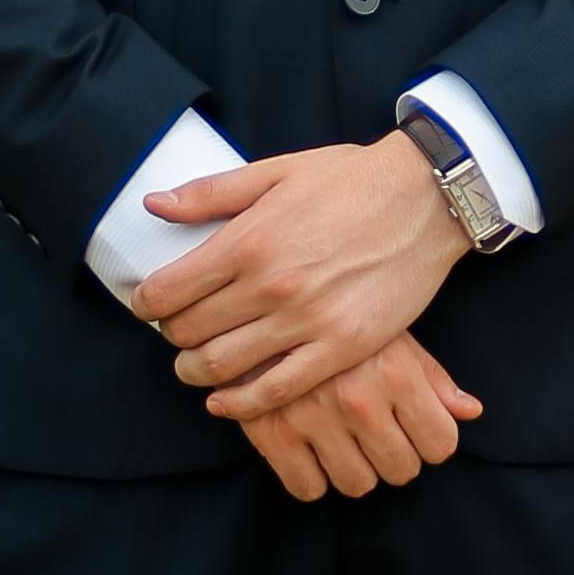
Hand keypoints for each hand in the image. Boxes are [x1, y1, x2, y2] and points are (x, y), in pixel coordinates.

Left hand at [134, 133, 468, 416]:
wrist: (426, 198)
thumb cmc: (351, 181)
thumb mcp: (276, 171)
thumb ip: (210, 193)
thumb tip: (153, 206)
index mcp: (248, 240)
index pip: (167, 292)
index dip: (147, 304)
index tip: (150, 304)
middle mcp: (271, 285)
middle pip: (189, 332)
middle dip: (171, 337)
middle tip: (175, 332)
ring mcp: (307, 321)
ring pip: (222, 367)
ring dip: (195, 372)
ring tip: (193, 366)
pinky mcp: (341, 348)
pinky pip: (276, 390)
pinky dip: (240, 403)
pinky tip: (224, 400)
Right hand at [242, 334, 484, 501]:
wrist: (259, 297)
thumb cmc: (337, 315)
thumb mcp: (391, 333)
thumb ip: (432, 376)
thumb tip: (470, 412)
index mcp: (395, 372)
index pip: (440, 444)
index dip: (431, 440)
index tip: (415, 430)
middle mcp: (358, 399)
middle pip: (402, 470)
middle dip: (395, 457)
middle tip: (378, 435)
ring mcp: (314, 418)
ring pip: (358, 485)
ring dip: (355, 469)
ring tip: (344, 441)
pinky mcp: (272, 432)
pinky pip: (307, 488)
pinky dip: (312, 477)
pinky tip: (311, 450)